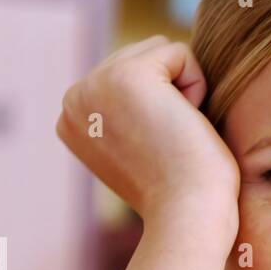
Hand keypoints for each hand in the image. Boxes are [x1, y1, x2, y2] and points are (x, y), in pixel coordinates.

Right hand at [56, 35, 239, 254]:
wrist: (187, 217)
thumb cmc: (179, 192)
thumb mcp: (138, 146)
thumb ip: (128, 112)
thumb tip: (146, 91)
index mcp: (73, 117)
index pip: (128, 75)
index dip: (157, 108)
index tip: (154, 152)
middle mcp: (74, 98)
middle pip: (143, 56)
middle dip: (170, 95)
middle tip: (168, 145)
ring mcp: (95, 84)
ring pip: (160, 51)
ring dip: (183, 91)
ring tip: (174, 136)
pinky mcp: (127, 75)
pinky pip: (180, 53)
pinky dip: (197, 87)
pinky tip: (184, 126)